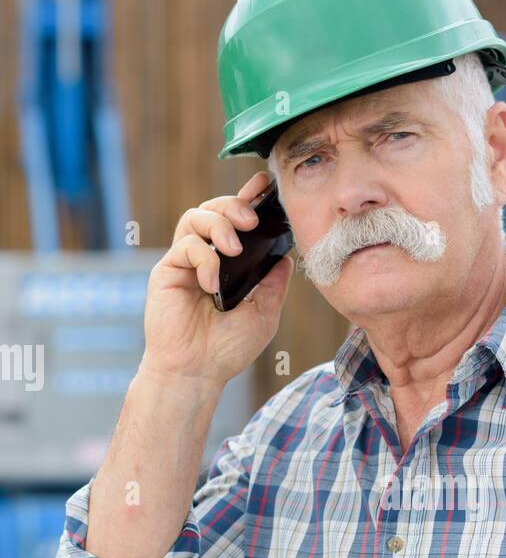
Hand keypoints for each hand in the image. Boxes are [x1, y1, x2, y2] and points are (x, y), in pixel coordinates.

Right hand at [141, 169, 293, 386]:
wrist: (197, 372)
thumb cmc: (227, 348)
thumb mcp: (263, 314)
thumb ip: (273, 284)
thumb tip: (286, 258)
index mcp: (229, 264)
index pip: (236, 222)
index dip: (248, 198)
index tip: (264, 184)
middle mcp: (205, 257)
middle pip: (214, 209)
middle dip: (234, 205)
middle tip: (251, 219)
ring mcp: (184, 262)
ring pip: (195, 217)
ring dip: (218, 224)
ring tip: (234, 247)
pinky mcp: (167, 271)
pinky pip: (185, 245)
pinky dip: (204, 257)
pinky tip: (212, 282)